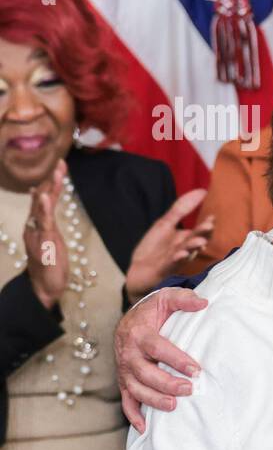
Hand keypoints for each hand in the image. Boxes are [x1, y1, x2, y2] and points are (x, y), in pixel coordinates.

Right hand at [24, 159, 68, 308]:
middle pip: (42, 198)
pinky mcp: (42, 242)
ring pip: (42, 207)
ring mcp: (37, 233)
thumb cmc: (49, 264)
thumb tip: (47, 207)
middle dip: (52, 180)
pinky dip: (42, 208)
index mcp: (38, 224)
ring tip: (56, 172)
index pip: (45, 199)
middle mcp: (34, 225)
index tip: (60, 166)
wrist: (43, 288)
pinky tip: (43, 195)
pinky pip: (42, 222)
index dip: (52, 182)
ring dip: (49, 188)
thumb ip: (48, 223)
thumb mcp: (52, 240)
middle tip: (61, 162)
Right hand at [115, 286, 206, 432]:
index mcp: (139, 333)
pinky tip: (146, 428)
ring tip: (174, 406)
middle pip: (144, 373)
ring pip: (135, 389)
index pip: (157, 348)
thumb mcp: (166, 298)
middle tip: (188, 389)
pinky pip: (126, 400)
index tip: (196, 370)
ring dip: (153, 400)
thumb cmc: (153, 311)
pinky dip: (133, 415)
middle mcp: (128, 353)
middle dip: (166, 383)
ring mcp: (125, 369)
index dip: (176, 359)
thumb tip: (204, 303)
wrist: (130, 319)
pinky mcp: (124, 381)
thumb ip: (183, 299)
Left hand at [123, 188, 214, 302]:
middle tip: (210, 225)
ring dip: (193, 247)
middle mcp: (184, 250)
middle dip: (203, 234)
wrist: (137, 273)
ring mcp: (175, 261)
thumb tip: (202, 191)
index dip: (206, 224)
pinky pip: (173, 264)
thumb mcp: (165, 224)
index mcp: (186, 239)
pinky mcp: (164, 270)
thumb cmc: (154, 249)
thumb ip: (182, 208)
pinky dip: (178, 259)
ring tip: (200, 241)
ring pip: (187, 253)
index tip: (212, 216)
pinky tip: (181, 254)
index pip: (201, 231)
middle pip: (196, 240)